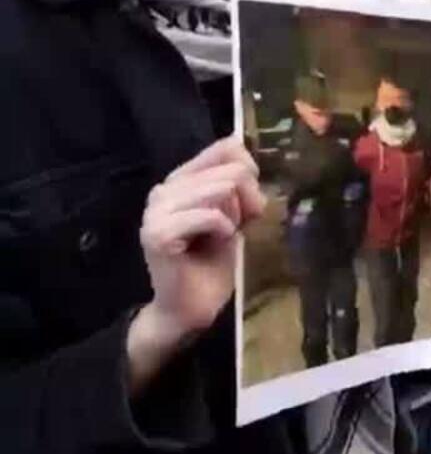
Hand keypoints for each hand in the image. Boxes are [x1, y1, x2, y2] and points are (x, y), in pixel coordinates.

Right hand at [128, 137, 264, 395]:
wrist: (191, 306)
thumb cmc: (212, 261)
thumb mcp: (234, 214)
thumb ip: (237, 186)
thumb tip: (246, 160)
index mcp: (180, 180)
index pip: (227, 148)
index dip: (250, 173)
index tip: (247, 203)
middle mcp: (163, 189)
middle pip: (231, 170)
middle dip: (248, 199)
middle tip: (240, 225)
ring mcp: (156, 210)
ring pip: (221, 190)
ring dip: (234, 217)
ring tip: (223, 236)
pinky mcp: (158, 233)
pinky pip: (210, 216)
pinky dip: (224, 229)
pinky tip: (217, 243)